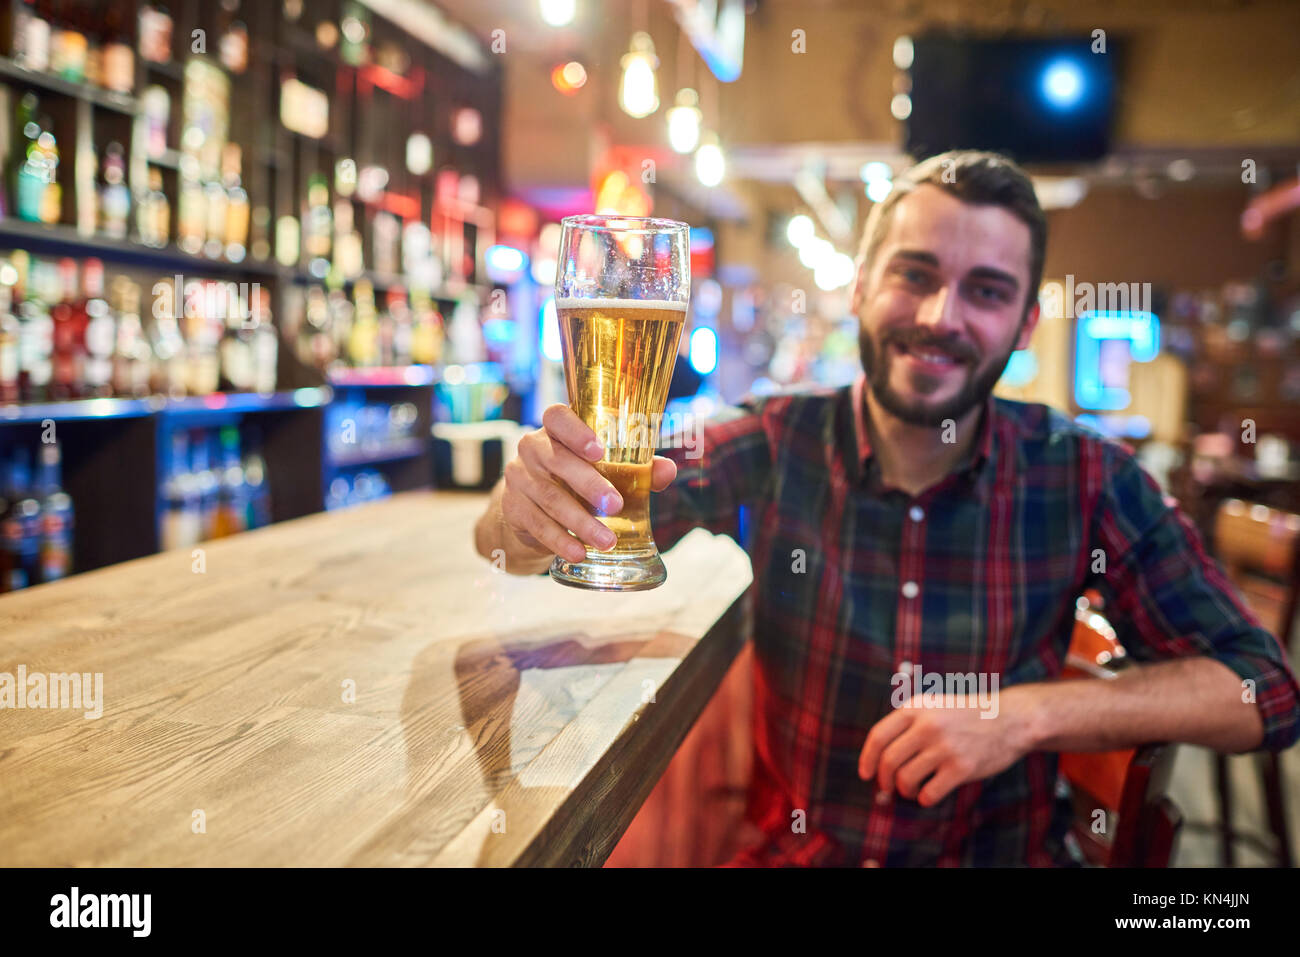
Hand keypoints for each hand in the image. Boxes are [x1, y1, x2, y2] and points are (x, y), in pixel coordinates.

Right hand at [500, 404, 677, 564]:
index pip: (557, 417)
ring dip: (580, 521)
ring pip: (549, 497)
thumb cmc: (576, 480)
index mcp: (556, 431)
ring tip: (607, 540)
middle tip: (616, 506)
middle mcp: (533, 448)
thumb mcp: (604, 471)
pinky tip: (579, 552)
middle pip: (557, 460)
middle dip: (589, 484)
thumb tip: (667, 470)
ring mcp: (519, 477)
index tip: (599, 450)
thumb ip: (637, 468)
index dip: (576, 431)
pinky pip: (537, 523)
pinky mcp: (513, 507)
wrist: (533, 510)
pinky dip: (560, 540)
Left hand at [857, 685, 1039, 806]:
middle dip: (884, 781)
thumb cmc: (966, 716)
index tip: (866, 775)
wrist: (1010, 719)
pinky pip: (930, 793)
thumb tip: (878, 761)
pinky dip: (925, 799)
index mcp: (916, 708)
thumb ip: (907, 726)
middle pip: (889, 761)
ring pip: (906, 779)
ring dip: (905, 791)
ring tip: (913, 790)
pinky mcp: (962, 767)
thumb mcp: (933, 706)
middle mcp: (927, 726)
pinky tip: (930, 794)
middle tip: (889, 788)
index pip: (878, 737)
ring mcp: (945, 746)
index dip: (867, 760)